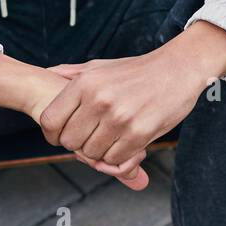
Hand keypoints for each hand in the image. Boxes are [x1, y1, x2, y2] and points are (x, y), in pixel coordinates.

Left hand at [28, 67, 149, 189]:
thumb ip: (73, 73)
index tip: (60, 136)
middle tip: (91, 137)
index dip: (52, 134)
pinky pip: (115, 159)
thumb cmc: (137, 70)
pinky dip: (118, 156)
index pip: (50, 120)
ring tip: (110, 138)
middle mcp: (99, 100)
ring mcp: (119, 118)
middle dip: (78, 144)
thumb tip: (48, 73)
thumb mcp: (101, 66)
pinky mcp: (139, 133)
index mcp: (85, 83)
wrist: (177, 69)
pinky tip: (125, 141)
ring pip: (92, 154)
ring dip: (99, 151)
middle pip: (70, 141)